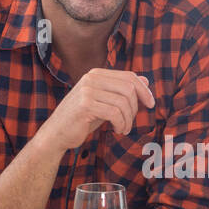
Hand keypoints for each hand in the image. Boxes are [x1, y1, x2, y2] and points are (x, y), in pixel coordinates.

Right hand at [40, 68, 154, 151]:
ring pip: (123, 102)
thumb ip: (121, 91)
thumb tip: (145, 80)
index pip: (129, 76)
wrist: (57, 134)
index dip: (144, 90)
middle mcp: (91, 78)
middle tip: (129, 122)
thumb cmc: (82, 119)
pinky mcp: (85, 105)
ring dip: (128, 119)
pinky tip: (117, 130)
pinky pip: (115, 113)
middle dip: (135, 108)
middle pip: (129, 89)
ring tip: (123, 128)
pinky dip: (121, 124)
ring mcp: (87, 90)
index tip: (151, 104)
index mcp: (96, 74)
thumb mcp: (105, 102)